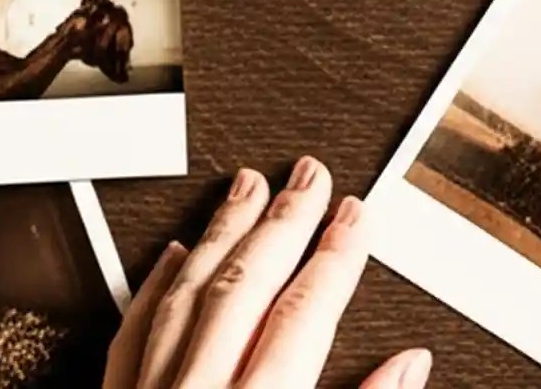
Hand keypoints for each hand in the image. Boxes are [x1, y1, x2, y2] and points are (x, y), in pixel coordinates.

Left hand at [103, 157, 432, 388]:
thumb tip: (411, 364)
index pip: (304, 314)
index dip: (336, 257)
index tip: (355, 216)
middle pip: (246, 287)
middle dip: (285, 223)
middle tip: (310, 176)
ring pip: (187, 296)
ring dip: (222, 234)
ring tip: (248, 188)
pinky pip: (130, 334)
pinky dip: (155, 288)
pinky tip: (174, 253)